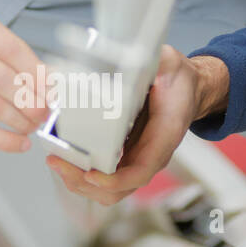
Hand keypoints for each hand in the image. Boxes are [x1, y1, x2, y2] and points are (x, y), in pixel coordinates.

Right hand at [0, 6, 51, 151]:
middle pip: (3, 77)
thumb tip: (50, 83)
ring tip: (33, 126)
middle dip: (31, 100)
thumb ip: (14, 57)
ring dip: (19, 120)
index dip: (37, 73)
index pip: (13, 48)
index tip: (53, 91)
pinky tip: (18, 142)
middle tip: (45, 113)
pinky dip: (2, 138)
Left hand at [45, 46, 228, 204]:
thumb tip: (129, 57)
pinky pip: (104, 177)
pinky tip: (65, 159)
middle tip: (58, 162)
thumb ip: (153, 62)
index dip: (115, 179)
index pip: (140, 171)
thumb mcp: (169, 64)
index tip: (91, 174)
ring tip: (57, 162)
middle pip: (118, 189)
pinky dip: (82, 174)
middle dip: (85, 182)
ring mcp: (138, 159)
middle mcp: (151, 155)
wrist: (188, 89)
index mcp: (164, 136)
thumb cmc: (178, 80)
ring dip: (80, 182)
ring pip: (108, 189)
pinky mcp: (126, 157)